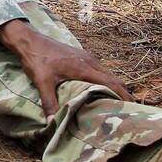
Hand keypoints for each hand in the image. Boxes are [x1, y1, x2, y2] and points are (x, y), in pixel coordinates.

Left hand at [0, 19, 132, 115]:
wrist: (29, 40)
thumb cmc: (36, 59)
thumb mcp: (42, 82)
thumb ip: (49, 101)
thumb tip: (53, 122)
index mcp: (85, 68)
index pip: (112, 83)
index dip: (124, 96)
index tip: (133, 108)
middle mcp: (90, 61)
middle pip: (114, 79)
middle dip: (123, 94)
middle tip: (128, 111)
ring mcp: (87, 57)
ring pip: (107, 74)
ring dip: (114, 87)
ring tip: (117, 103)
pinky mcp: (81, 56)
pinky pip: (99, 70)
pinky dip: (105, 81)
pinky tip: (99, 90)